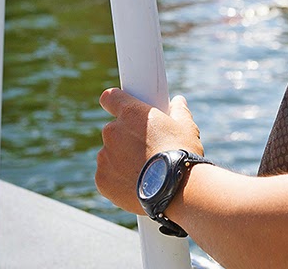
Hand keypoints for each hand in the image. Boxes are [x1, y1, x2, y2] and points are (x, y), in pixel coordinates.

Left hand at [96, 89, 202, 214]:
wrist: (176, 190)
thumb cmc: (182, 154)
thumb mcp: (185, 128)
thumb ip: (178, 112)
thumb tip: (178, 102)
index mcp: (130, 113)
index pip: (110, 98)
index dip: (115, 102)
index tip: (120, 109)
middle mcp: (112, 132)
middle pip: (114, 130)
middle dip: (126, 138)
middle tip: (146, 150)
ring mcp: (105, 156)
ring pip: (110, 154)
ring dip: (122, 159)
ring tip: (145, 171)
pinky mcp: (102, 180)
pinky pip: (107, 176)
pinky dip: (117, 180)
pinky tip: (136, 185)